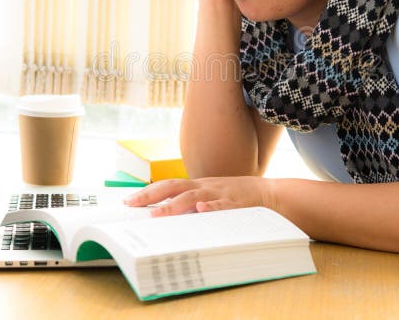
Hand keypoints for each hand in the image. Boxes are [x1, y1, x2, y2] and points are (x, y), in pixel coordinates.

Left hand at [123, 176, 274, 216]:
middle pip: (173, 187)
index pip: (168, 185)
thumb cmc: (238, 198)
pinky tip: (200, 209)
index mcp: (198, 185)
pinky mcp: (235, 204)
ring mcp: (219, 194)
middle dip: (150, 195)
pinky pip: (222, 205)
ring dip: (173, 205)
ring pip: (192, 196)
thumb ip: (193, 201)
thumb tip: (166, 212)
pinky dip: (210, 207)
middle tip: (131, 205)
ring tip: (157, 214)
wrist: (270, 195)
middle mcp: (205, 187)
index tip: (128, 201)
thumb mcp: (213, 195)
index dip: (148, 192)